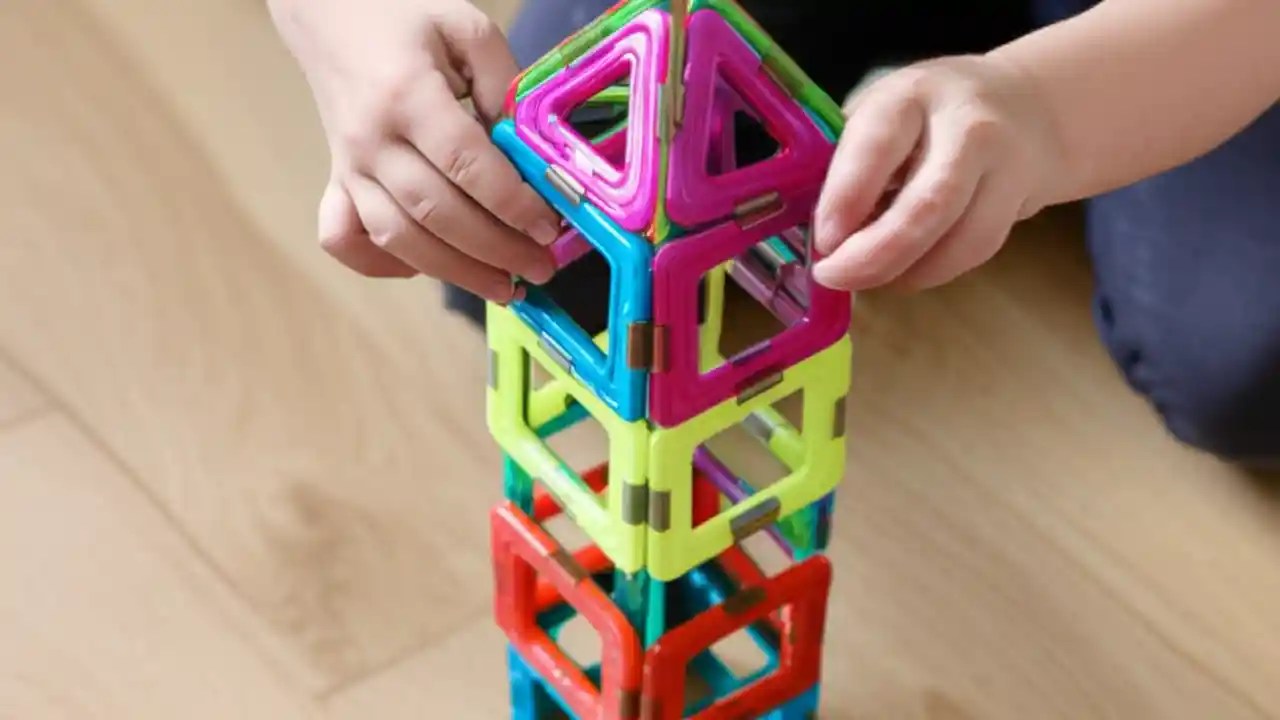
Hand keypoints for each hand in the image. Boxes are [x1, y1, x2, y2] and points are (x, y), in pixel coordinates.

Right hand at [269, 0, 560, 301]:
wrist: (330, 16)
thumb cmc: (406, 18)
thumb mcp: (466, 29)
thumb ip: (504, 85)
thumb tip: (533, 154)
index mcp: (406, 95)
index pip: (464, 163)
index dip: (510, 203)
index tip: (549, 228)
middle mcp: (371, 141)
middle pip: (436, 213)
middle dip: (495, 250)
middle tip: (542, 269)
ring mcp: (348, 168)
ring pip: (399, 238)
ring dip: (455, 272)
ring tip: (505, 288)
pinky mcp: (336, 183)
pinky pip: (346, 240)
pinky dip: (381, 264)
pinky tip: (426, 267)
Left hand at [812, 55, 1062, 291]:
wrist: (1027, 103)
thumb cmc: (928, 114)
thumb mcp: (882, 113)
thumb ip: (849, 162)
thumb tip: (816, 228)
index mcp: (912, 96)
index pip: (877, 146)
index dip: (846, 198)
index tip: (822, 239)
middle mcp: (967, 128)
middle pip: (927, 205)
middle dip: (874, 255)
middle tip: (833, 276)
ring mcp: (1005, 166)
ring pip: (960, 240)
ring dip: (905, 272)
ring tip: (868, 278)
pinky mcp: (1022, 203)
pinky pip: (976, 251)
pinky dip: (933, 271)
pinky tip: (904, 270)